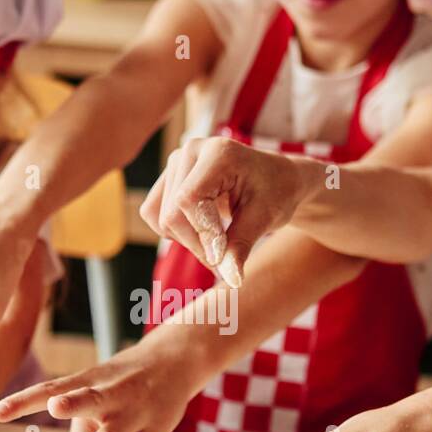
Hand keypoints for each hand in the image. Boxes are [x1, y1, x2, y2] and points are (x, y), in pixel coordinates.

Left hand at [0, 340, 205, 431]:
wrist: (176, 361)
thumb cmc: (125, 382)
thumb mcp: (97, 397)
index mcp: (86, 382)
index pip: (51, 390)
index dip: (24, 401)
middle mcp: (108, 396)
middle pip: (87, 400)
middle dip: (71, 405)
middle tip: (53, 409)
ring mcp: (131, 416)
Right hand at [139, 137, 318, 287]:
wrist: (277, 180)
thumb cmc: (276, 194)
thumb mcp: (264, 220)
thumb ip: (241, 247)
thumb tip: (231, 280)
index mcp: (218, 153)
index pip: (188, 200)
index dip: (201, 235)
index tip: (222, 259)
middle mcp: (191, 151)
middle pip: (171, 213)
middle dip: (197, 244)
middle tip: (226, 258)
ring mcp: (177, 162)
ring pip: (160, 216)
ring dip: (186, 239)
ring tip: (218, 241)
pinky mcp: (169, 176)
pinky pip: (154, 213)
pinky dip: (175, 231)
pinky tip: (203, 230)